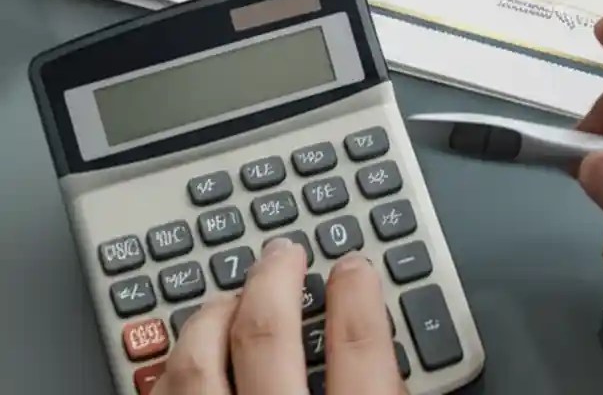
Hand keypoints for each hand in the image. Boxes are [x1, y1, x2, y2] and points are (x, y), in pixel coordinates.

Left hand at [153, 240, 404, 394]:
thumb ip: (388, 388)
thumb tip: (393, 356)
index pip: (359, 345)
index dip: (358, 294)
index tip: (354, 267)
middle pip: (267, 336)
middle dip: (274, 282)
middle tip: (282, 253)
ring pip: (197, 363)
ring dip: (214, 318)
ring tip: (230, 297)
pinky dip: (176, 366)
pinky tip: (190, 354)